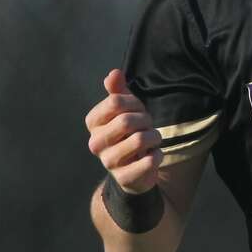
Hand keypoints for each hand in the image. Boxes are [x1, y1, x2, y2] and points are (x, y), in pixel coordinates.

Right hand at [86, 69, 162, 193]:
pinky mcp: (124, 178)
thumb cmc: (129, 132)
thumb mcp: (126, 109)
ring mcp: (108, 162)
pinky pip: (149, 161)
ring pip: (139, 139)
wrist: (134, 168)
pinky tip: (153, 156)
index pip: (116, 101)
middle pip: (127, 120)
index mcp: (93, 122)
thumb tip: (114, 73)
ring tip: (150, 141)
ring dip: (154, 137)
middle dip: (146, 120)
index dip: (134, 103)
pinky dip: (158, 155)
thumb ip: (118, 91)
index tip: (138, 110)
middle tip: (147, 127)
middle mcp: (95, 143)